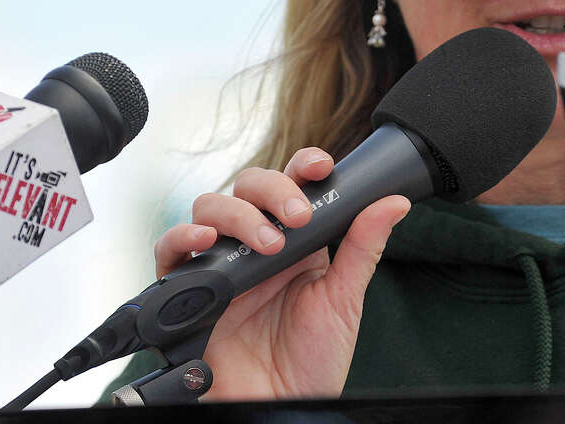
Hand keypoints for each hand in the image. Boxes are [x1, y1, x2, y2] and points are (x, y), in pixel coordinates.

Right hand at [153, 147, 409, 399]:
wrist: (282, 405)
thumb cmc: (313, 359)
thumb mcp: (344, 299)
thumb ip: (363, 246)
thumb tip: (396, 201)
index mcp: (297, 240)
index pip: (294, 183)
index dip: (303, 165)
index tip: (321, 165)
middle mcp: (256, 243)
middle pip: (249, 185)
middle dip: (273, 189)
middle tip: (297, 218)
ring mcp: (221, 262)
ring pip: (211, 207)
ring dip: (238, 214)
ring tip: (267, 245)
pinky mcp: (188, 289)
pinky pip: (169, 250)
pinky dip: (181, 237)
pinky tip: (204, 242)